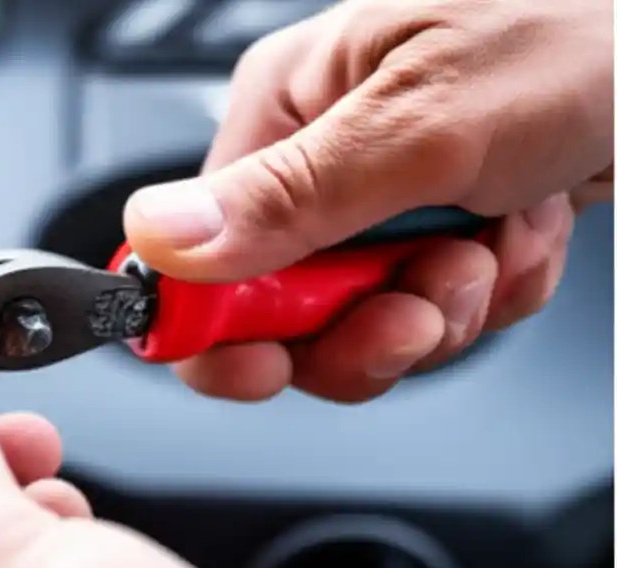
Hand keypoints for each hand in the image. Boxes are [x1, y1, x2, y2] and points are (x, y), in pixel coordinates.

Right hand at [123, 0, 612, 402]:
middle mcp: (324, 155)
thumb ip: (290, 197)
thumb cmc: (584, 19)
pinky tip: (528, 227)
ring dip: (450, 302)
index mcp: (287, 108)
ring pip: (371, 317)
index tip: (263, 364)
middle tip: (421, 298)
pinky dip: (498, 286)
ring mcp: (389, 194)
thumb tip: (160, 242)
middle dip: (366, 320)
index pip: (197, 250)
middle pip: (286, 307)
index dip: (217, 324)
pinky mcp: (451, 219)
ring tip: (498, 237)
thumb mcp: (425, 122)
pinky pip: (443, 305)